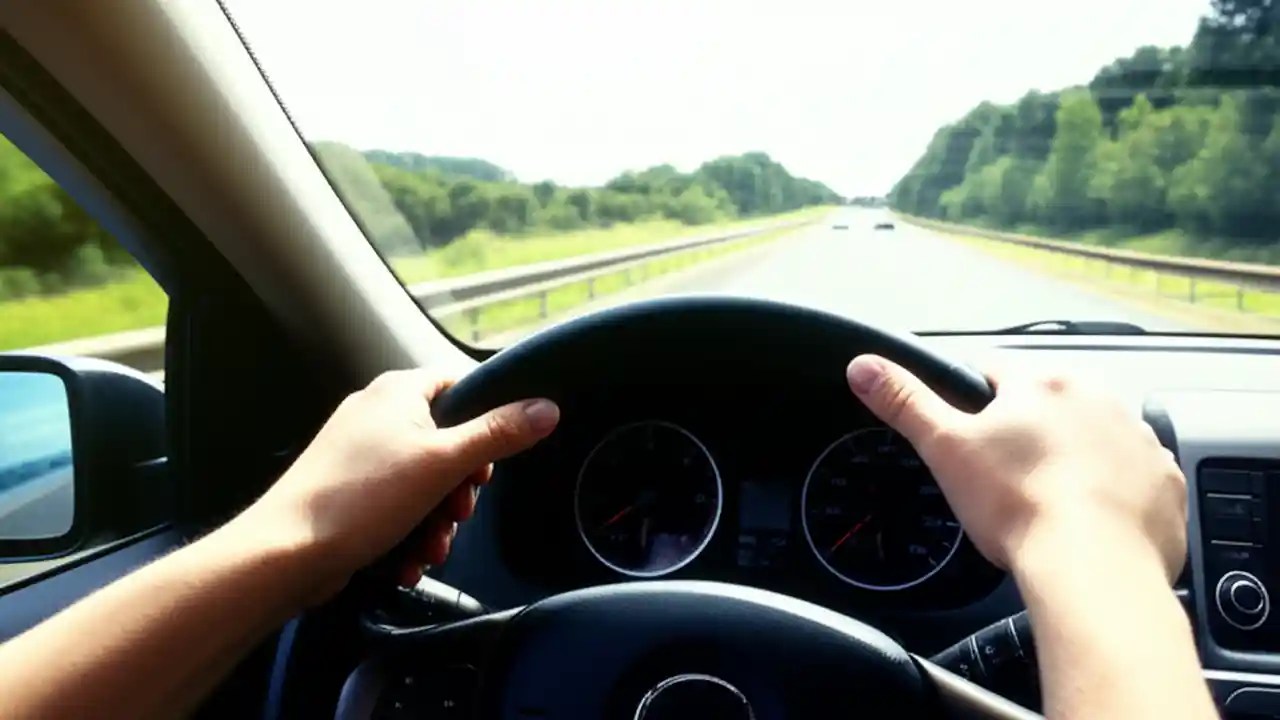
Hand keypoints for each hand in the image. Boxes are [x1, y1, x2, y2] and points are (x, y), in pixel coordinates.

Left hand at [230, 369, 558, 600]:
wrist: (286, 553)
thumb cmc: (360, 498)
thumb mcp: (444, 463)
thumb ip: (499, 434)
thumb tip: (547, 408)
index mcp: (397, 392)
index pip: (461, 387)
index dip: (485, 424)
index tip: (488, 462)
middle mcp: (376, 414)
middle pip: (446, 443)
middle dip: (458, 490)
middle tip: (456, 512)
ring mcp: (358, 454)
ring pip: (423, 483)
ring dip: (436, 521)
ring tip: (429, 547)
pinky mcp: (347, 492)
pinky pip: (395, 507)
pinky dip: (409, 533)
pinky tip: (408, 560)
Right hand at [845, 355, 1185, 581]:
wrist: (1092, 566)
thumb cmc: (1017, 506)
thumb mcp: (945, 448)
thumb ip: (904, 402)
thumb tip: (863, 365)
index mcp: (1041, 384)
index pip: (998, 372)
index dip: (978, 401)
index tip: (972, 432)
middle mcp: (1098, 398)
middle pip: (1053, 402)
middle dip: (1032, 428)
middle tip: (1009, 475)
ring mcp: (1139, 439)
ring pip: (1098, 434)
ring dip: (1077, 455)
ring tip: (1052, 499)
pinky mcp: (1165, 481)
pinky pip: (1138, 475)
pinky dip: (1118, 490)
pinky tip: (1093, 518)